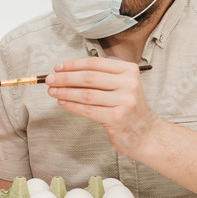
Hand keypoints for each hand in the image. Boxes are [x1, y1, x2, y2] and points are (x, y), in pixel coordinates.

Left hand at [44, 57, 160, 156]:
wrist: (146, 134)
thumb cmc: (129, 108)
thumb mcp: (122, 86)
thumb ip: (102, 77)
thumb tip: (67, 73)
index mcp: (129, 70)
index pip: (95, 63)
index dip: (74, 65)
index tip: (58, 67)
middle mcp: (129, 84)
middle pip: (89, 78)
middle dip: (65, 78)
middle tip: (50, 79)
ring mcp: (124, 101)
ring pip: (86, 94)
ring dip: (65, 92)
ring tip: (52, 91)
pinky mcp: (117, 118)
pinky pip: (87, 110)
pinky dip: (72, 105)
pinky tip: (62, 102)